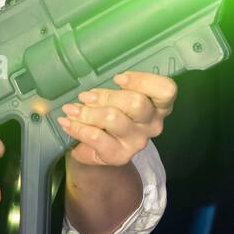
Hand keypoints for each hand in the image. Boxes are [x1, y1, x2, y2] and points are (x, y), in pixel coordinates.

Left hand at [58, 71, 176, 166]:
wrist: (99, 151)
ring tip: (72, 109)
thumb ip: (114, 89)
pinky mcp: (120, 155)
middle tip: (86, 96)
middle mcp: (153, 124)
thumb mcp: (118, 99)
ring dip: (87, 111)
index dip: (142, 80)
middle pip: (136, 102)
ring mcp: (138, 141)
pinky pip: (96, 136)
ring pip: (113, 118)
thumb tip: (90, 90)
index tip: (118, 78)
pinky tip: (67, 122)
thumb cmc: (112, 116)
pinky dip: (78, 127)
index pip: (166, 89)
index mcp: (159, 105)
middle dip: (106, 95)